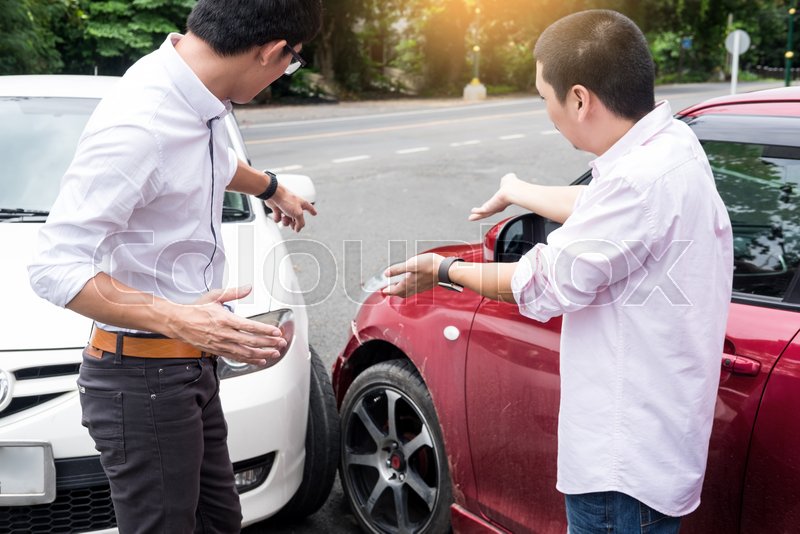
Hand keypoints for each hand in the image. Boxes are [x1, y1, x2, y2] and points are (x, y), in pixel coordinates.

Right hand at [170, 285, 286, 365]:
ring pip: (245, 352)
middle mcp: (224, 333)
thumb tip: (248, 287)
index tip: (276, 332)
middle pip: (251, 341)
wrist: (177, 322)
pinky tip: (259, 360)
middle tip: (280, 344)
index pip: (250, 326)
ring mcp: (221, 344)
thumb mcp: (215, 296)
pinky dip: (249, 360)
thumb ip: (234, 293)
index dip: (265, 330)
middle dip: (268, 343)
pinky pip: (236, 357)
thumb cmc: (195, 309)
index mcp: (225, 319)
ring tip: (274, 354)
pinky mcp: (217, 351)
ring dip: (261, 354)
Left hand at [266, 184, 316, 231]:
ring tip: (284, 218)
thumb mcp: (298, 214)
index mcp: (302, 204)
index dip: (312, 211)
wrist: (273, 194)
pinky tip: (277, 214)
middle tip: (293, 225)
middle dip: (294, 223)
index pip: (310, 208)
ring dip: (285, 221)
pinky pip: (278, 218)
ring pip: (287, 219)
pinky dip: (277, 217)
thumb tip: (298, 229)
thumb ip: (300, 223)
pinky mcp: (278, 208)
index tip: (314, 213)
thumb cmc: (287, 200)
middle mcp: (294, 205)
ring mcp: (286, 207)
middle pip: (297, 218)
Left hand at [382, 253, 443, 297]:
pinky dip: (409, 288)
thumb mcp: (411, 264)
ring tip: (397, 285)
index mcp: (408, 284)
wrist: (446, 270)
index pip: (394, 290)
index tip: (382, 290)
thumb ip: (397, 269)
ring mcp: (421, 287)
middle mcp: (414, 288)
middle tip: (388, 289)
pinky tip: (411, 282)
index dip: (387, 291)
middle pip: (401, 293)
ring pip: (408, 292)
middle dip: (393, 292)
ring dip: (401, 290)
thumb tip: (385, 274)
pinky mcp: (427, 285)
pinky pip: (415, 290)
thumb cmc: (429, 265)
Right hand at [469, 173, 520, 220]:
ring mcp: (494, 208)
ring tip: (470, 218)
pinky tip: (472, 212)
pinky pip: (482, 211)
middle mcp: (499, 206)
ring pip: (484, 214)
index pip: (496, 205)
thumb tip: (506, 178)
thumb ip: (506, 180)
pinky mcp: (489, 208)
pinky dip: (477, 212)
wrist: (513, 190)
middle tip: (476, 217)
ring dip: (477, 216)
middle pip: (489, 212)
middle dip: (482, 214)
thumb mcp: (509, 180)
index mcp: (503, 201)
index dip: (491, 207)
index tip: (486, 209)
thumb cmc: (512, 185)